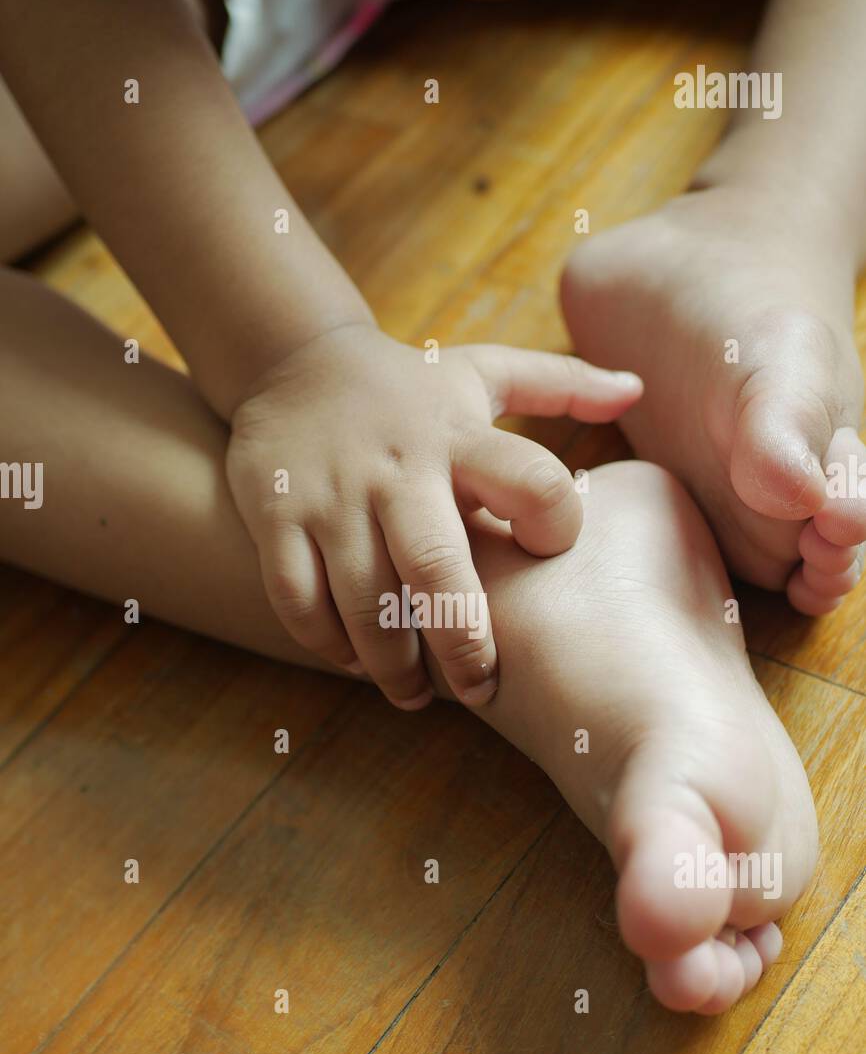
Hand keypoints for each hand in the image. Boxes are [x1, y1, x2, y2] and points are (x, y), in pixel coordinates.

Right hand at [226, 323, 641, 708]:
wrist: (292, 360)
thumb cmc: (411, 388)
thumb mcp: (484, 371)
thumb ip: (561, 384)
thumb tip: (637, 391)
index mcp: (461, 435)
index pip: (532, 483)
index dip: (555, 527)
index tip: (551, 559)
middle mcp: (399, 467)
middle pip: (438, 567)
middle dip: (462, 644)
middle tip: (480, 691)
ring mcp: (332, 494)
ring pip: (363, 600)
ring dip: (392, 663)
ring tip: (414, 693)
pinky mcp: (277, 514)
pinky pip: (299, 598)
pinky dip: (328, 643)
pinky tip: (355, 660)